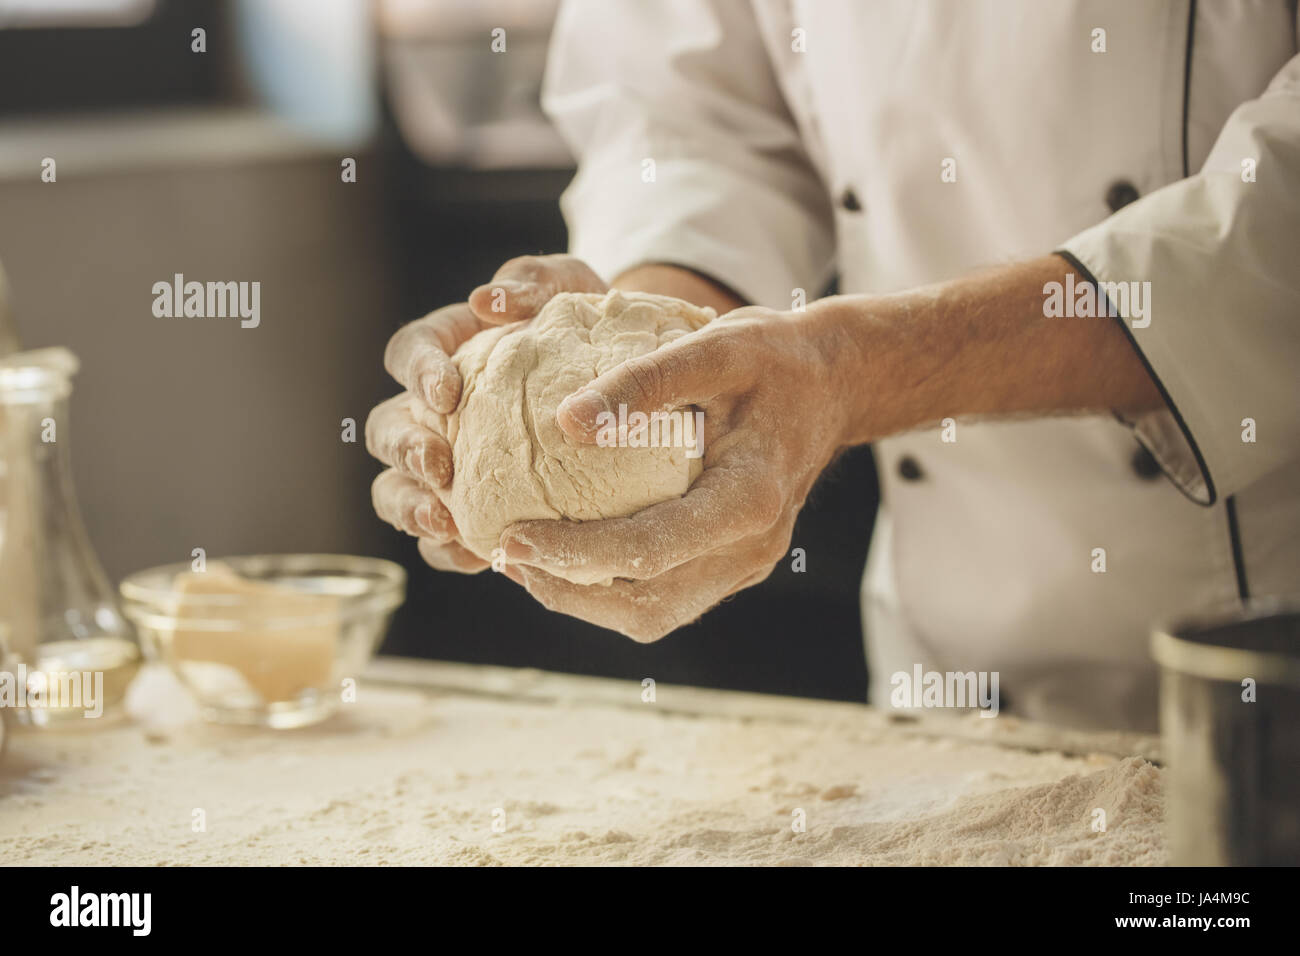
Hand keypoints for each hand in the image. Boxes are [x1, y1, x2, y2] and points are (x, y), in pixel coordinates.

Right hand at [367, 255, 606, 571]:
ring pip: (395, 491)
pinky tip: (483, 555)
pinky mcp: (473, 514)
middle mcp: (433, 414)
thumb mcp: (572, 289)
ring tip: (443, 522)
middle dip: (403, 449)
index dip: (417, 372)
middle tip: (439, 465)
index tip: (447, 392)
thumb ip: (535, 281)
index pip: (407, 353)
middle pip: (385, 430)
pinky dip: (452, 550)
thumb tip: (489, 300)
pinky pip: (441, 542)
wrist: (630, 384)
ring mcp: (448, 467)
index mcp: (446, 352)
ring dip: (409, 507)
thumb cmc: (590, 328)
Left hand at [498, 303, 850, 639]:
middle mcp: (751, 548)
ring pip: (653, 613)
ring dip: (583, 598)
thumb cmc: (775, 357)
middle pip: (647, 605)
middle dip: (566, 590)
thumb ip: (644, 382)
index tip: (510, 535)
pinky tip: (567, 552)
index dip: (573, 553)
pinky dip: (610, 586)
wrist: (832, 384)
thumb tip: (563, 421)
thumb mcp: (714, 347)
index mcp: (749, 500)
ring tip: (523, 562)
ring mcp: (745, 565)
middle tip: (504, 555)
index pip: (649, 550)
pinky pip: (666, 595)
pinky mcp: (732, 565)